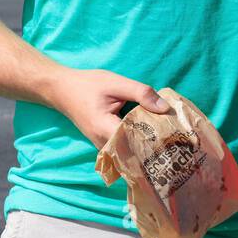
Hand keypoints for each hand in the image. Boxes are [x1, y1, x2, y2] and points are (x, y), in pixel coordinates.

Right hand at [55, 68, 169, 148]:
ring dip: (146, 148)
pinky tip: (151, 136)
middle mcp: (103, 144)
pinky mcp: (103, 143)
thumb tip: (165, 108)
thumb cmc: (88, 85)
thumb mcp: (116, 83)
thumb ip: (141, 94)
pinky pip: (123, 149)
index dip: (154, 142)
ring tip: (168, 141)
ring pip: (128, 154)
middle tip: (176, 142)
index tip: (173, 139)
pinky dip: (137, 144)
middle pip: (133, 153)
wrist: (61, 90)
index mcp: (105, 129)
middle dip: (154, 148)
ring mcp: (102, 146)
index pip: (135, 144)